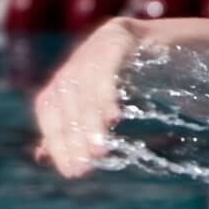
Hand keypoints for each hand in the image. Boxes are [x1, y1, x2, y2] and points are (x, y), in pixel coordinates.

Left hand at [33, 18, 139, 177]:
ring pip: (85, 88)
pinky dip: (106, 94)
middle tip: (83, 170)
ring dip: (90, 122)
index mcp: (66, 76)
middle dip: (73, 138)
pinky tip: (113, 119)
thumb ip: (70, 128)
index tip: (71, 172)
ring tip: (98, 152)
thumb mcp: (99, 104)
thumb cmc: (134, 79)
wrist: (169, 40)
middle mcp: (77, 60)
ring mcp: (97, 45)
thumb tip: (40, 155)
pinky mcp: (120, 37)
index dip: (56, 142)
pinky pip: (107, 68)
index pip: (48, 109)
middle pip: (66, 101)